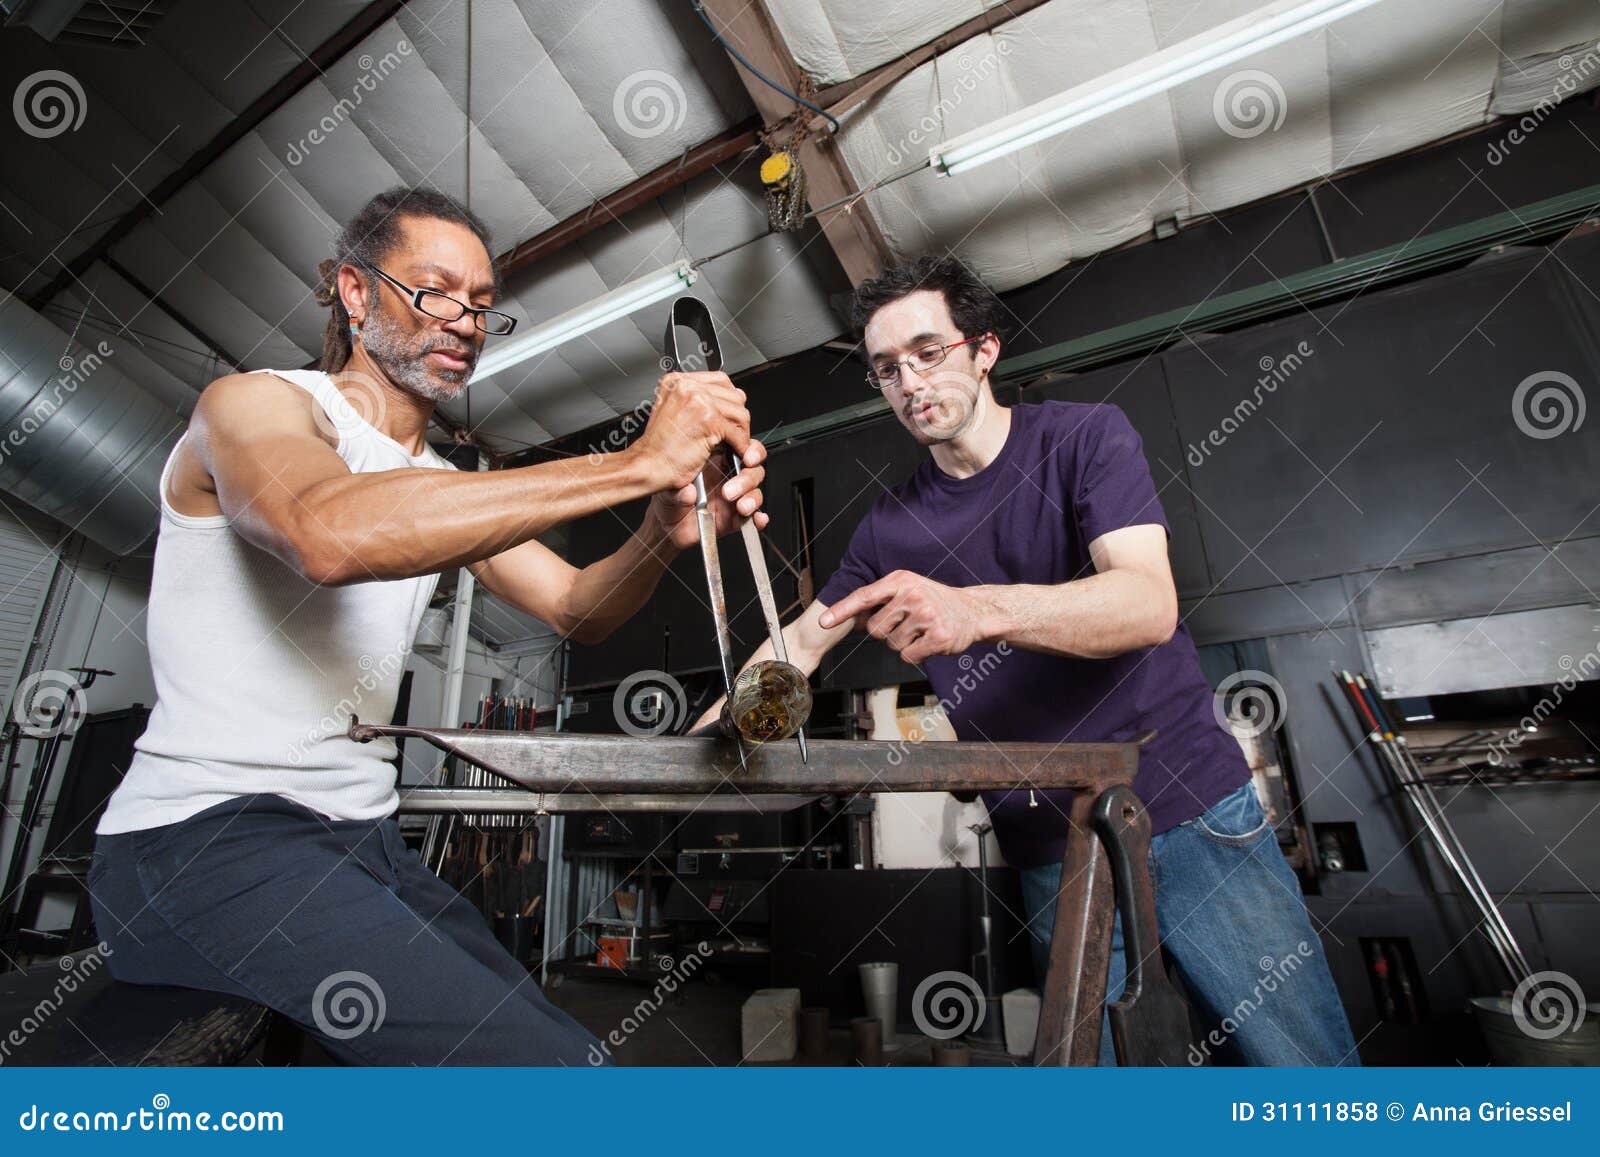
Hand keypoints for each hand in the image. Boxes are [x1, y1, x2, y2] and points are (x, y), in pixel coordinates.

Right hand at [630, 371, 752, 490]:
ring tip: (734, 442)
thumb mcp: (673, 411)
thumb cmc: (659, 446)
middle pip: (733, 395)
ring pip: (739, 412)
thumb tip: (727, 399)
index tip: (731, 414)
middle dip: (738, 417)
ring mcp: (699, 401)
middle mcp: (687, 386)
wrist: (649, 465)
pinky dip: (740, 445)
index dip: (730, 399)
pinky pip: (737, 432)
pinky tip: (736, 451)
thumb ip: (696, 401)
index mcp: (677, 381)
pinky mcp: (709, 420)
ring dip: (741, 431)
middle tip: (735, 432)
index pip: (720, 380)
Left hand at [648, 441, 767, 550]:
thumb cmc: (668, 497)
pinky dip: (759, 519)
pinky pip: (753, 518)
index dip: (750, 450)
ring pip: (755, 492)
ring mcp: (734, 498)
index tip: (748, 457)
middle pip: (753, 470)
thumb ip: (677, 490)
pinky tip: (757, 519)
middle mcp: (728, 478)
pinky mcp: (734, 518)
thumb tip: (689, 492)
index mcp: (715, 460)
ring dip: (752, 498)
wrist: (665, 525)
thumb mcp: (667, 486)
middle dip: (748, 478)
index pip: (741, 448)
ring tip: (740, 507)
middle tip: (731, 489)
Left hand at [819, 570, 984, 665]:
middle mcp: (913, 595)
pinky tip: (928, 642)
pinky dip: (915, 654)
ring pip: (891, 644)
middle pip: (876, 629)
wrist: (972, 611)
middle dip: (886, 633)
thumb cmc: (935, 600)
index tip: (823, 622)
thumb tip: (854, 617)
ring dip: (902, 643)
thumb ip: (883, 599)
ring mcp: (926, 616)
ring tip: (920, 631)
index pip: (864, 596)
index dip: (842, 611)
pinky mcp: (937, 637)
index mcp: (901, 580)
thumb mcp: (909, 587)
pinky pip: (908, 656)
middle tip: (906, 624)